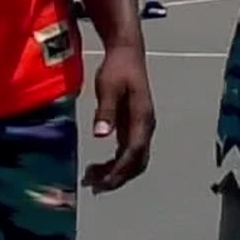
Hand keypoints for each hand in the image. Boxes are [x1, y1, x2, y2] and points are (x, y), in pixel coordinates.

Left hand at [84, 41, 153, 191]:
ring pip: (134, 159)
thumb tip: (101, 135)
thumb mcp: (109, 87)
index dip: (120, 170)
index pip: (134, 152)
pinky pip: (128, 151)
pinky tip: (99, 167)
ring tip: (93, 179)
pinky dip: (116, 163)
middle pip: (137, 162)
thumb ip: (106, 111)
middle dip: (118, 177)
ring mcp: (141, 126)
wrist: (126, 52)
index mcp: (142, 118)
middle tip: (95, 187)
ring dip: (116, 172)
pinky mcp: (133, 125)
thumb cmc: (118, 68)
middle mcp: (145, 126)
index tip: (103, 182)